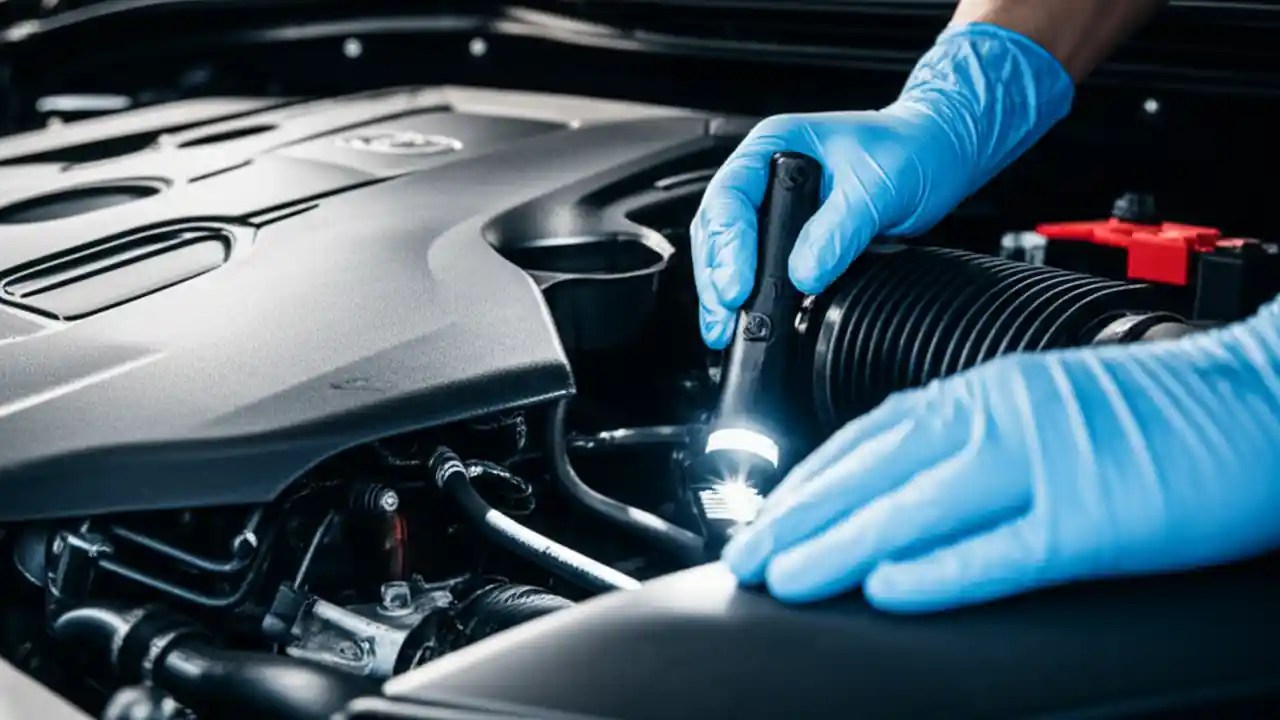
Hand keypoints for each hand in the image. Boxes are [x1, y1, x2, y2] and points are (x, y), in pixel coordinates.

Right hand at [690, 23, 1073, 348]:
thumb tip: (804, 274)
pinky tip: (747, 320)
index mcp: (774, 147)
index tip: (737, 286)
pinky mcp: (791, 237)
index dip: (727, 246)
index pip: (730, 198)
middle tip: (722, 321)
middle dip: (716, 278)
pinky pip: (759, 268)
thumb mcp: (876, 187)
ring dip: (725, 293)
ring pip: (730, 253)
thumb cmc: (909, 149)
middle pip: (718, 231)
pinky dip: (752, 296)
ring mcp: (776, 207)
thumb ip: (839, 229)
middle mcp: (767, 177)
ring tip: (724, 330)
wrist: (939, 154)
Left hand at [721, 302, 1279, 612]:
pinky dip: (940, 569)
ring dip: (839, 544)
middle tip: (744, 558)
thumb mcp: (1042, 409)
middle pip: (874, 472)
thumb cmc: (1156, 412)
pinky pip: (1002, 548)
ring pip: (917, 507)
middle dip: (798, 518)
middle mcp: (1002, 420)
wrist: (1257, 398)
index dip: (807, 485)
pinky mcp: (1093, 517)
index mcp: (986, 395)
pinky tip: (889, 588)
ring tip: (784, 577)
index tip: (763, 520)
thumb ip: (969, 443)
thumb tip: (897, 494)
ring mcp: (1047, 466)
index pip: (868, 439)